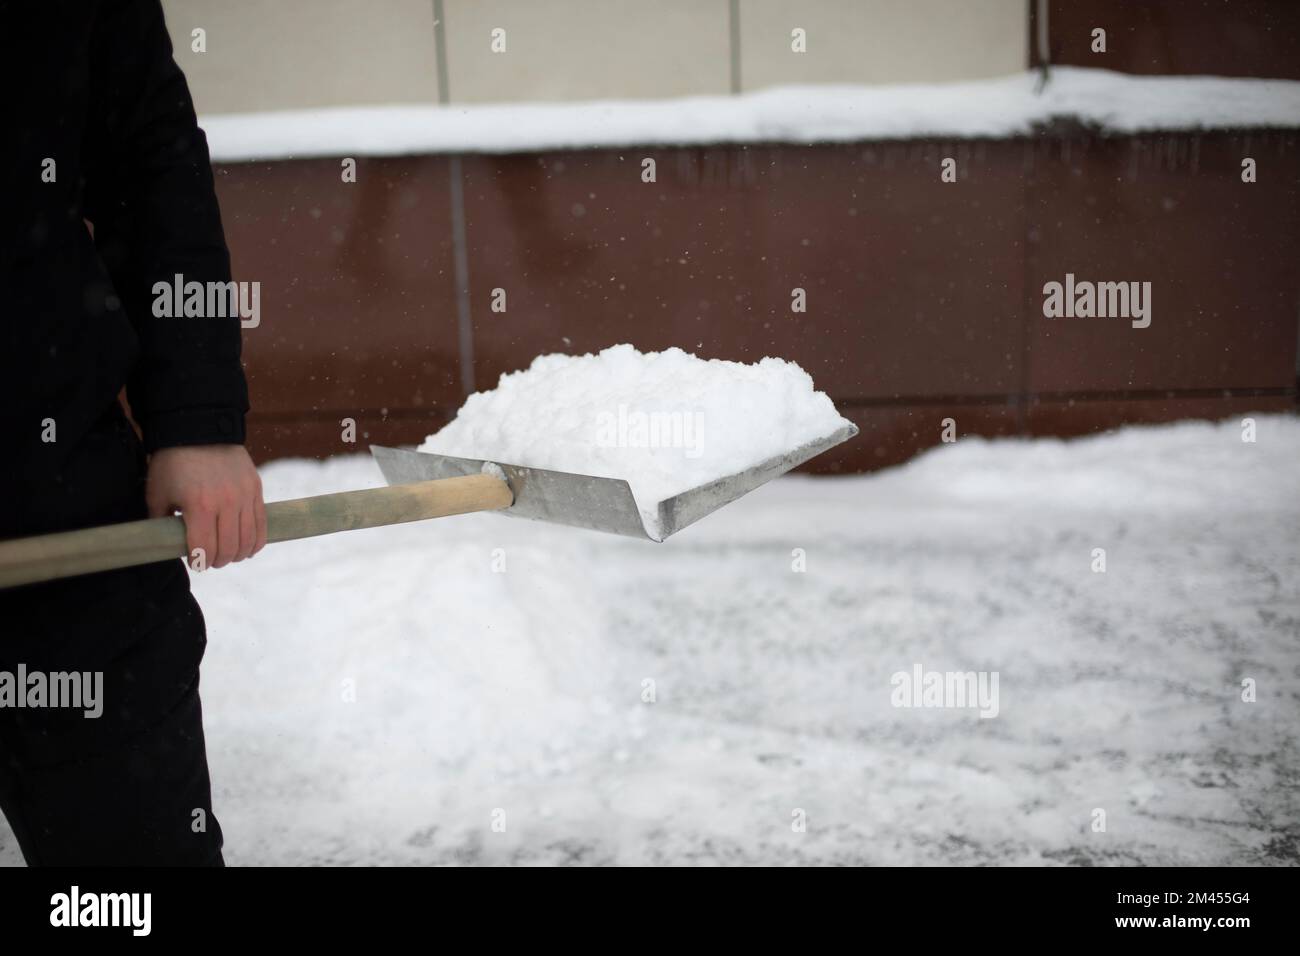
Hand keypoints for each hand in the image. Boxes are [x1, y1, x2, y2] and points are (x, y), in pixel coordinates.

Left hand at [146, 444, 266, 569]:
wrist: (199, 428)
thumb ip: (161, 522)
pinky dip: (255, 542)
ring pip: (249, 541)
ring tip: (227, 554)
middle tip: (209, 559)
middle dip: (217, 561)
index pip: (205, 549)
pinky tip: (245, 546)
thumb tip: (166, 545)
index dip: (199, 562)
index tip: (194, 562)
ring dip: (237, 554)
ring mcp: (245, 496)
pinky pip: (262, 526)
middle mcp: (226, 502)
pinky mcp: (256, 490)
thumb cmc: (172, 462)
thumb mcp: (157, 493)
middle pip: (229, 550)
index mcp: (199, 505)